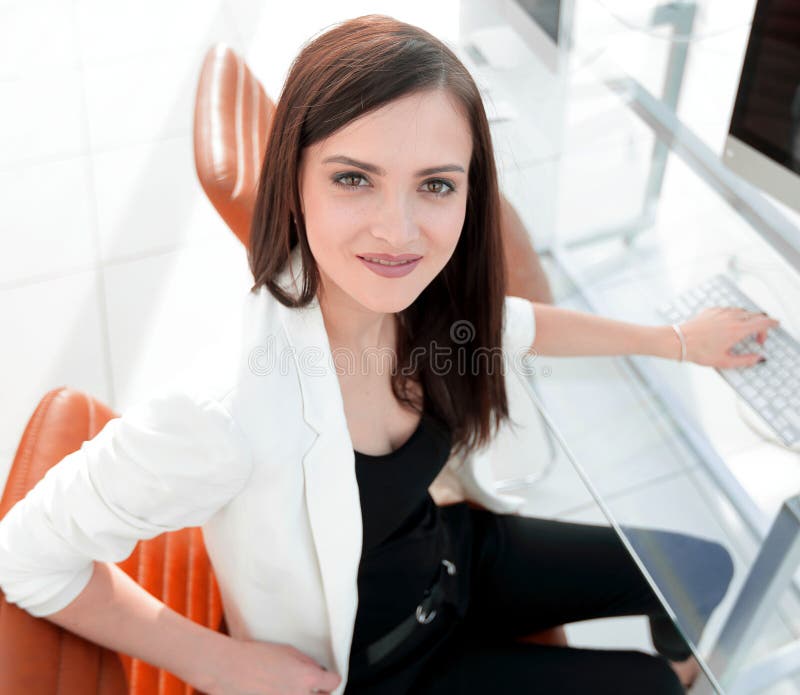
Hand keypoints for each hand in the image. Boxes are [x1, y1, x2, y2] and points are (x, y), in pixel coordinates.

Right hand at [205, 638, 341, 694]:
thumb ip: (307, 663)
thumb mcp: (287, 651)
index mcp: (306, 678)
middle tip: (309, 688)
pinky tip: (274, 691)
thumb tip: (319, 671)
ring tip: (286, 688)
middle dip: (318, 693)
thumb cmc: (255, 656)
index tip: (326, 679)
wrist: (228, 669)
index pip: (333, 683)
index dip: (330, 680)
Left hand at [678, 306, 779, 367]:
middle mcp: (731, 317)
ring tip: (742, 333)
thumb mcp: (724, 362)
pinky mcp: (711, 310)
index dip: (772, 324)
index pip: (763, 322)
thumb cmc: (698, 351)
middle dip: (761, 324)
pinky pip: (728, 309)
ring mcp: (721, 312)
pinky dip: (733, 316)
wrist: (678, 341)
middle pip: (755, 315)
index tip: (776, 325)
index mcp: (737, 330)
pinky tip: (727, 326)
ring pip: (742, 311)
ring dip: (747, 319)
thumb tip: (758, 359)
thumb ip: (745, 361)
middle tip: (757, 338)